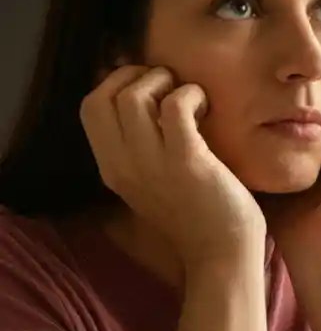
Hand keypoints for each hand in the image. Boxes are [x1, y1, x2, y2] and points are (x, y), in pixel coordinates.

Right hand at [80, 66, 264, 267]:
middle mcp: (124, 165)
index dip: (114, 84)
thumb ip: (139, 148)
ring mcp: (153, 163)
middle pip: (102, 97)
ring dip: (163, 82)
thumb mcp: (152, 181)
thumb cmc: (198, 215)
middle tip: (167, 86)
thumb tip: (140, 98)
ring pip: (133, 96)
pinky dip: (190, 95)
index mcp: (112, 169)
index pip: (89, 109)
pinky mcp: (187, 160)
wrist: (223, 254)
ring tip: (188, 96)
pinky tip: (205, 106)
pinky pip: (175, 106)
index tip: (147, 86)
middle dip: (134, 76)